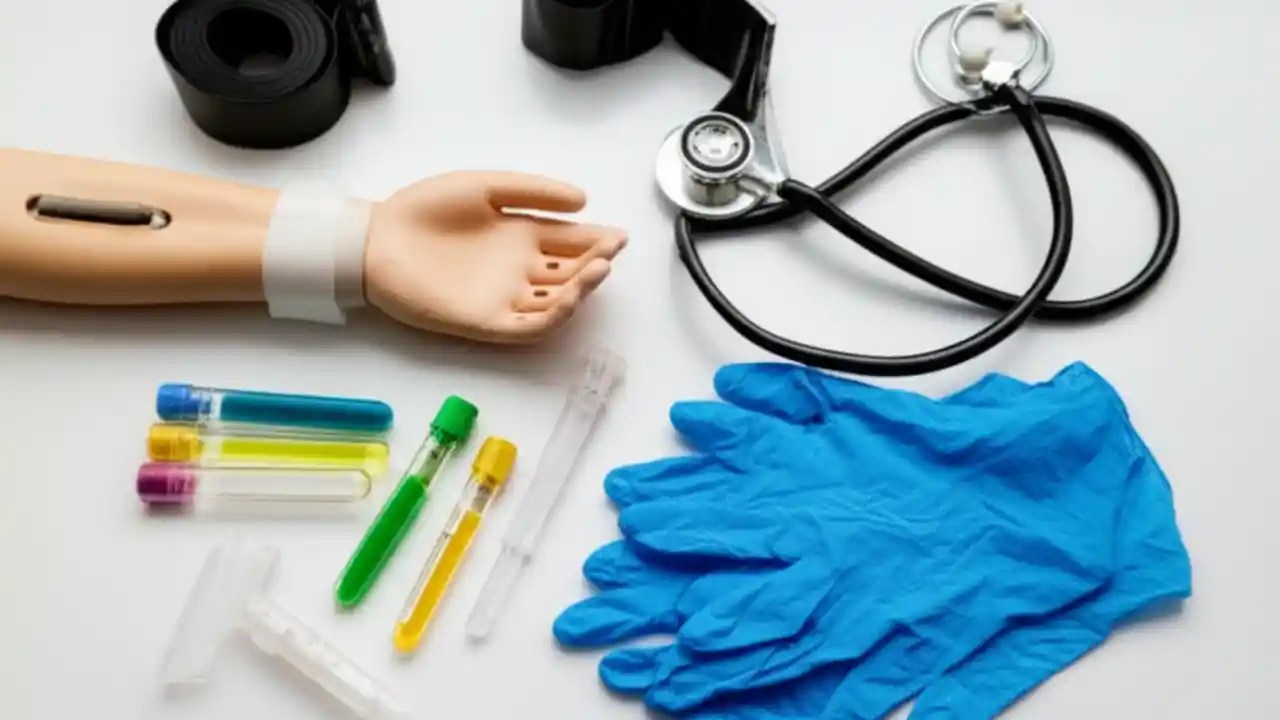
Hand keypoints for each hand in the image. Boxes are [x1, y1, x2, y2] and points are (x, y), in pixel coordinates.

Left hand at [364, 171, 626, 342]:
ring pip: (556, 302)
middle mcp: (519, 270)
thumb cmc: (425, 209)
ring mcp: (505, 298)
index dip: (598, 240)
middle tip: (612, 251)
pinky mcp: (487, 323)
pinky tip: (568, 297)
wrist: (376, 239)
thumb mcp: (485, 187)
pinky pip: (528, 326)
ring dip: (583, 290)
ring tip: (598, 268)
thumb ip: (532, 192)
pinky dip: (553, 316)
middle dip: (596, 263)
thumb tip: (583, 200)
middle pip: (570, 273)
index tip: (620, 235)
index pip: (571, 243)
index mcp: (521, 237)